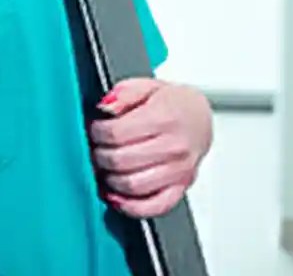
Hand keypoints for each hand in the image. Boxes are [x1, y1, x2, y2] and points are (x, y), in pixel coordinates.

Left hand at [88, 78, 212, 217]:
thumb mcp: (146, 86)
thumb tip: (104, 107)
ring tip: (104, 168)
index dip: (96, 132)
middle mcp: (174, 147)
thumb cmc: (171, 104)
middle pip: (120, 161)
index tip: (93, 130)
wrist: (199, 118)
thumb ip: (123, 93)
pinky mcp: (181, 188)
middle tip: (95, 149)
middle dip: (99, 156)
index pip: (116, 133)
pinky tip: (115, 196)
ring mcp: (179, 170)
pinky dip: (131, 207)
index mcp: (164, 118)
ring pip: (133, 185)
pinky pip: (154, 207)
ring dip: (109, 180)